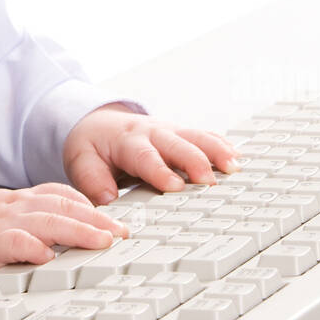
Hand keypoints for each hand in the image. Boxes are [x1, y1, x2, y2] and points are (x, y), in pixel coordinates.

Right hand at [0, 182, 128, 284]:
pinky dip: (32, 247)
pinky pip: (12, 242)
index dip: (91, 208)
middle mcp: (10, 205)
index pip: (60, 194)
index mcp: (21, 199)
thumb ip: (51, 228)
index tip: (116, 224)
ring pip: (43, 221)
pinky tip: (48, 256)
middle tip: (119, 235)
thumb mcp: (23, 232)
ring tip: (100, 243)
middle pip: (59, 206)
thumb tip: (97, 236)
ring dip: (76, 231)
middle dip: (94, 220)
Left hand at [63, 103, 240, 204]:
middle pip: (177, 144)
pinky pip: (204, 136)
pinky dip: (222, 145)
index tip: (174, 186)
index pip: (145, 156)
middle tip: (210, 181)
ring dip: (216, 151)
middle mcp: (152, 133)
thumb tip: (107, 198)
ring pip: (196, 137)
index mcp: (127, 141)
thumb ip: (92, 179)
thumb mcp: (81, 161)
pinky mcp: (182, 134)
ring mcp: (170, 132)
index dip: (160, 171)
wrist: (97, 121)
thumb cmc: (92, 146)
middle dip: (194, 161)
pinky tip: (238, 157)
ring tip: (235, 166)